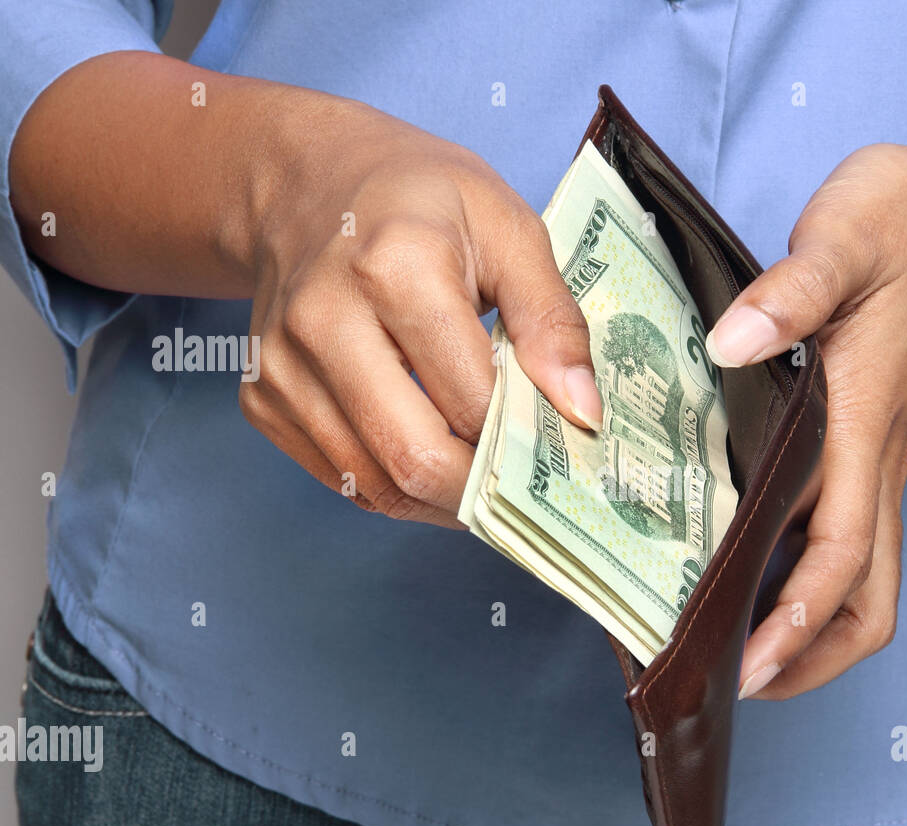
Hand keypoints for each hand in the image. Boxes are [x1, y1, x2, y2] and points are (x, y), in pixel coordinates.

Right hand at [239, 98, 602, 524]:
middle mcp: (323, 321)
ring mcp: (280, 367)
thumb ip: (553, 320)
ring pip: (378, 485)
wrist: (307, 183)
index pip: (472, 402)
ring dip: (445, 500)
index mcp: (394, 269)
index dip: (525, 440)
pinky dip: (401, 488)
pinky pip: (346, 480)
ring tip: (489, 476)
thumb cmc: (419, 200)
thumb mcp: (508, 228)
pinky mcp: (261, 399)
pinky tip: (436, 460)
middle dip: (485, 491)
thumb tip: (582, 411)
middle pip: (416, 458)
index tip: (561, 446)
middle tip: (530, 486)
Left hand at [706, 129, 906, 698]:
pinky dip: (816, 575)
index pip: (840, 549)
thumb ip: (791, 290)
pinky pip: (858, 534)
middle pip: (867, 597)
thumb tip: (729, 345)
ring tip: (745, 649)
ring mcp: (887, 458)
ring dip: (816, 629)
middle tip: (737, 682)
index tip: (746, 667)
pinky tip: (761, 567)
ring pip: (868, 576)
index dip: (794, 618)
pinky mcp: (882, 445)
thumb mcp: (847, 234)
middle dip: (810, 656)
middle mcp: (882, 457)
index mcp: (867, 419)